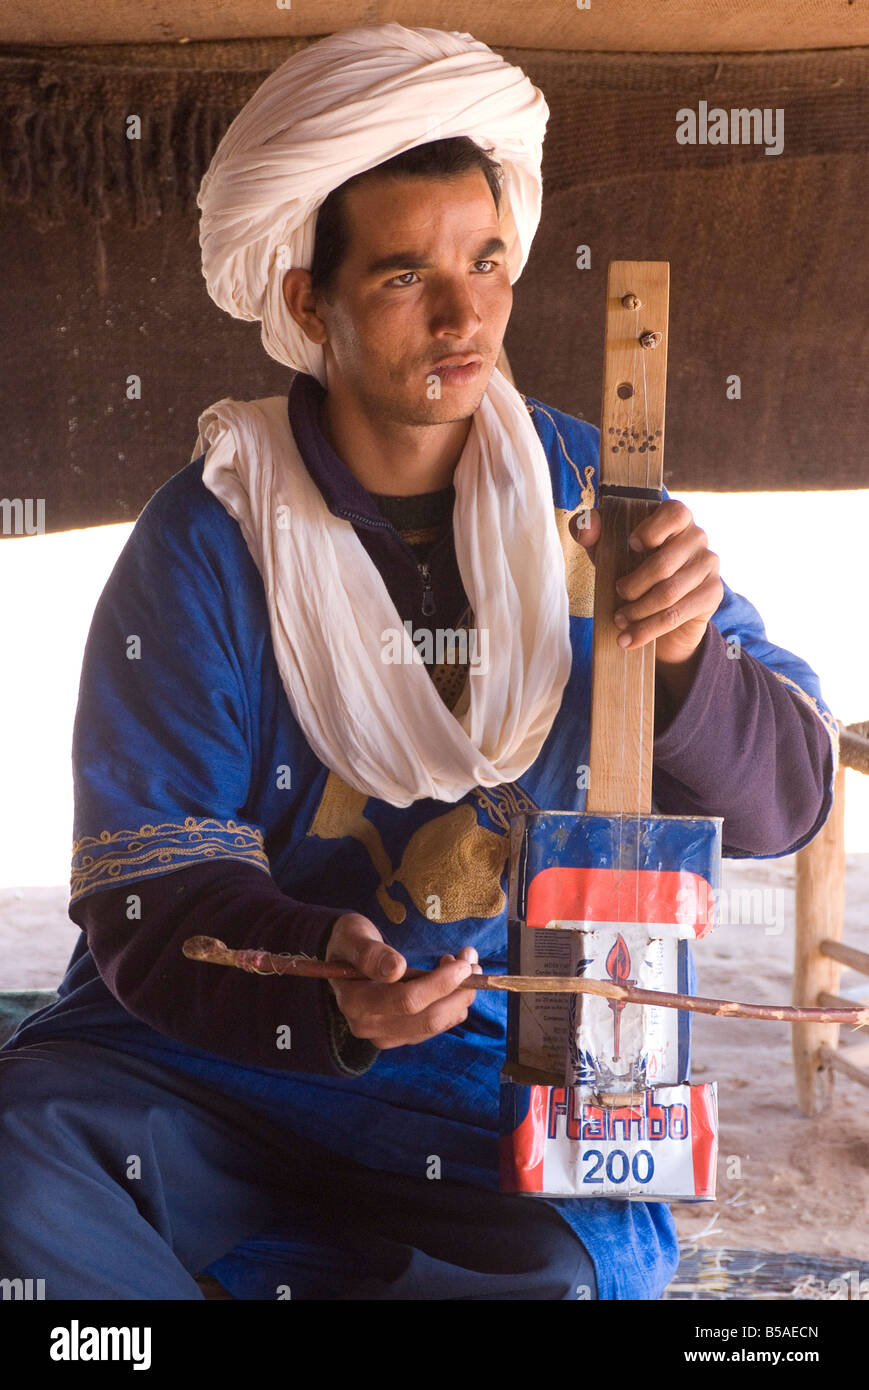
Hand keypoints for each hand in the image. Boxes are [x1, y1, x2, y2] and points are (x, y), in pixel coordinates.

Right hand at [325, 912, 480, 1049]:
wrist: (342, 959)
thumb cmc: (350, 943)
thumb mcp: (355, 937)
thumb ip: (371, 953)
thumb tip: (395, 969)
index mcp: (355, 1001)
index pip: (405, 1000)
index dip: (439, 984)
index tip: (462, 963)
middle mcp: (368, 1026)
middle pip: (426, 1018)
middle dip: (457, 992)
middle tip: (472, 963)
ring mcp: (385, 1035)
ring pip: (435, 1024)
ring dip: (459, 997)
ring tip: (466, 966)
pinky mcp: (400, 1037)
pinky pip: (435, 1026)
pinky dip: (452, 1005)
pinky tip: (454, 982)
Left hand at [575, 499, 722, 667]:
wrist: (661, 616)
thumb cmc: (632, 571)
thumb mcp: (608, 551)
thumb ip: (592, 533)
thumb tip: (587, 526)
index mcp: (677, 519)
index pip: (675, 512)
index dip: (652, 530)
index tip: (631, 545)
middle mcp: (697, 537)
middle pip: (664, 563)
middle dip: (633, 586)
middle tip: (617, 596)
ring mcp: (709, 565)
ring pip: (669, 592)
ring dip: (638, 611)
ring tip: (619, 620)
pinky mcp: (713, 593)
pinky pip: (677, 614)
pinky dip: (648, 630)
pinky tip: (630, 639)